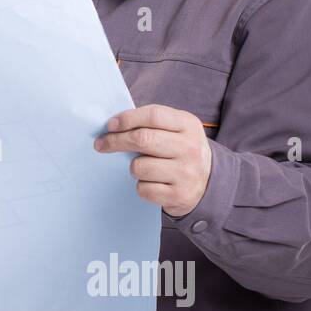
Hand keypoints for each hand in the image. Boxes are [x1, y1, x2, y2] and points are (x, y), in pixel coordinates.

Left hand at [93, 104, 211, 217]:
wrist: (209, 183)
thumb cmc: (180, 150)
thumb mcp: (176, 129)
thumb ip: (151, 123)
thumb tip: (113, 125)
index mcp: (188, 125)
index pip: (153, 115)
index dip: (127, 119)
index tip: (110, 125)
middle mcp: (190, 148)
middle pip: (143, 139)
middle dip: (115, 141)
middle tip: (101, 144)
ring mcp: (186, 173)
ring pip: (139, 167)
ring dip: (133, 167)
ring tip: (142, 167)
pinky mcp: (179, 195)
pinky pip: (143, 189)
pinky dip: (141, 186)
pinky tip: (152, 182)